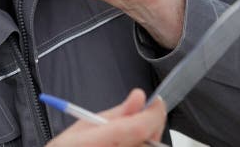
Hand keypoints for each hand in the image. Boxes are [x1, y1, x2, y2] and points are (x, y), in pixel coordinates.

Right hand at [47, 89, 165, 146]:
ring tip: (132, 131)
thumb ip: (116, 113)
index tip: (156, 102)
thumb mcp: (83, 126)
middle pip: (149, 141)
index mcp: (93, 144)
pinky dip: (144, 145)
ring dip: (149, 136)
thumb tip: (139, 96)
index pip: (137, 129)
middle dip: (153, 123)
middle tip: (146, 112)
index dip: (152, 114)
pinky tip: (132, 142)